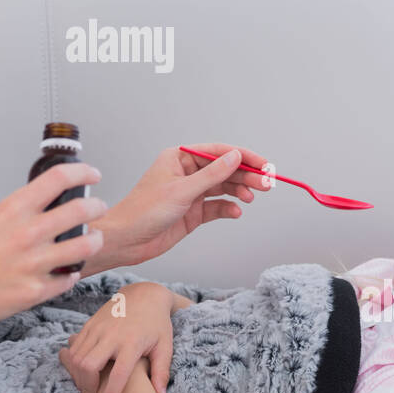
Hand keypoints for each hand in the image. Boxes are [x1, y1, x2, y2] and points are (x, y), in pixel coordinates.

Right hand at [0, 162, 107, 325]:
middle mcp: (27, 233)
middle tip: (98, 207)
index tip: (92, 174)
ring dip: (94, 240)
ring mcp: (33, 263)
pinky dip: (72, 273)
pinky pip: (70, 278)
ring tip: (93, 239)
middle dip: (97, 205)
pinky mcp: (35, 291)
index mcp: (14, 209)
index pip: (59, 178)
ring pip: (86, 245)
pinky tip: (67, 271)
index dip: (83, 172)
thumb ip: (22, 213)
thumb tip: (51, 205)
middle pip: (82, 208)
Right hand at [58, 282, 175, 392]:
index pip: (118, 375)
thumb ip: (161, 372)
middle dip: (86, 387)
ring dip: (78, 377)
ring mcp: (98, 327)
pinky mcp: (90, 323)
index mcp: (132, 342)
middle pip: (88, 365)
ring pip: (77, 357)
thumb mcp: (165, 346)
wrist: (144, 294)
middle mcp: (112, 334)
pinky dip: (74, 362)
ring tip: (86, 390)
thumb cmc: (157, 324)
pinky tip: (82, 373)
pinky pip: (74, 346)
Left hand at [97, 142, 272, 269]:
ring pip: (223, 188)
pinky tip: (236, 212)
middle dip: (246, 175)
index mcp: (179, 157)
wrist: (126, 241)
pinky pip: (216, 207)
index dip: (243, 156)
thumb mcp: (182, 190)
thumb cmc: (144, 211)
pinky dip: (228, 209)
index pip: (218, 151)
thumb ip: (212, 175)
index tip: (263, 164)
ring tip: (252, 197)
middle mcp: (186, 173)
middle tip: (267, 183)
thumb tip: (236, 157)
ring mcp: (190, 193)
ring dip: (239, 191)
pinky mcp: (192, 213)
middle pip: (224, 170)